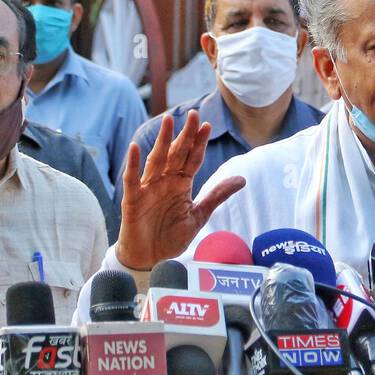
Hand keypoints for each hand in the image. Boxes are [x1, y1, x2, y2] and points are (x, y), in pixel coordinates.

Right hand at [116, 110, 244, 270]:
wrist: (150, 259)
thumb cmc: (170, 236)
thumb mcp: (199, 215)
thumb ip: (217, 195)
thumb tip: (242, 179)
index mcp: (180, 184)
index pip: (192, 159)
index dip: (199, 143)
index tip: (207, 125)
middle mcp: (165, 181)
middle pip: (176, 154)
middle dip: (185, 135)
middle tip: (194, 114)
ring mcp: (148, 188)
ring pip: (156, 160)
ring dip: (162, 141)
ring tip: (169, 121)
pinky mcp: (133, 200)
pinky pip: (132, 179)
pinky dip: (133, 164)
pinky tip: (135, 147)